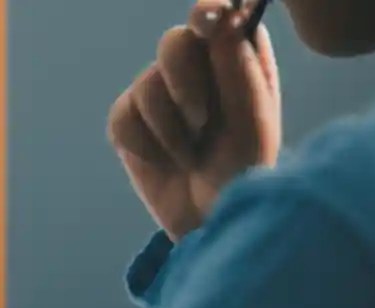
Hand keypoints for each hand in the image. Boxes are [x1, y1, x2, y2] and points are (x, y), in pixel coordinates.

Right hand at [108, 0, 280, 239]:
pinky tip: (166, 162)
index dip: (208, 12)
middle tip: (201, 120)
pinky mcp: (129, 122)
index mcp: (235, 58)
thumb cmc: (244, 170)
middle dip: (184, 83)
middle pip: (173, 43)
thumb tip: (220, 20)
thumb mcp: (252, 124)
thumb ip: (238, 70)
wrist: (209, 220)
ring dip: (169, 129)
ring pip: (146, 85)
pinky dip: (145, 146)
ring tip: (191, 155)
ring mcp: (159, 93)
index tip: (208, 20)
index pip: (216, 17)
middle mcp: (196, 68)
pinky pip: (123, 118)